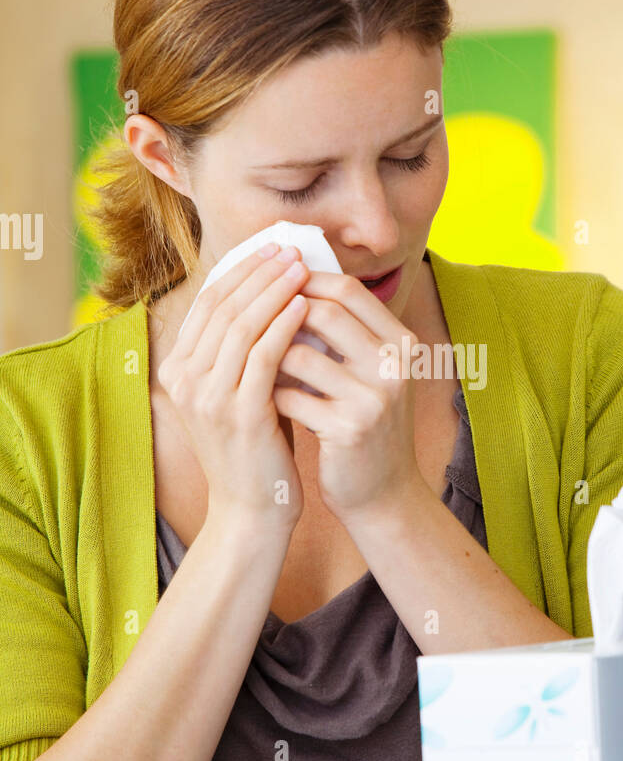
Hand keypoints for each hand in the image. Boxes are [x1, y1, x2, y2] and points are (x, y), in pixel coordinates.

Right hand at [158, 243, 310, 537]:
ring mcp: (207, 397)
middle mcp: (183, 380)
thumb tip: (278, 295)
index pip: (207, 304)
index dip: (240, 271)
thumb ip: (247, 350)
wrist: (252, 512)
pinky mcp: (237, 413)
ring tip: (302, 267)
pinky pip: (261, 355)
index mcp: (178, 370)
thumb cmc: (256, 450)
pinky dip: (283, 324)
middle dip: (258, 272)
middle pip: (221, 307)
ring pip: (240, 325)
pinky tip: (306, 306)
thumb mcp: (241, 391)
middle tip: (290, 248)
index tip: (272, 249)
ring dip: (274, 290)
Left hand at [272, 270, 425, 521]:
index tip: (273, 285)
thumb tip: (290, 286)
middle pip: (326, 312)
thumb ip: (347, 333)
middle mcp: (395, 365)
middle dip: (282, 313)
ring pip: (301, 353)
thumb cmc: (365, 424)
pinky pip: (290, 396)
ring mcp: (374, 397)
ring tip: (254, 363)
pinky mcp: (349, 429)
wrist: (384, 493)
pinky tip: (261, 399)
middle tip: (254, 322)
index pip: (349, 290)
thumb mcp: (373, 373)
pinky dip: (269, 394)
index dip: (306, 280)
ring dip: (269, 356)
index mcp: (402, 343)